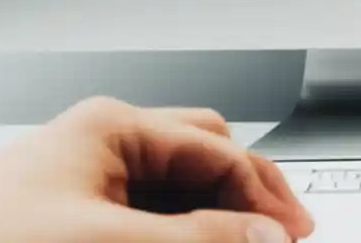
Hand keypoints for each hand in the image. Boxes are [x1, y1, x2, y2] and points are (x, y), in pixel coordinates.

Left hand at [0, 97, 314, 242]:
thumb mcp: (109, 240)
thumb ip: (199, 237)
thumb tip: (266, 234)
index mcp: (115, 128)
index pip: (219, 152)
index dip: (263, 196)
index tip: (291, 237)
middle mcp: (103, 147)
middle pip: (204, 159)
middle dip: (245, 195)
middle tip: (279, 234)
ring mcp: (85, 184)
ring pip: (176, 192)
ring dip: (211, 219)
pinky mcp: (69, 220)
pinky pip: (143, 218)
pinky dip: (174, 231)